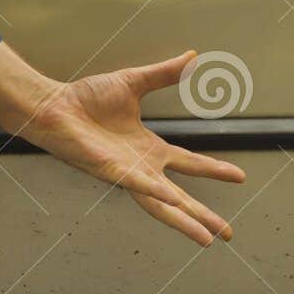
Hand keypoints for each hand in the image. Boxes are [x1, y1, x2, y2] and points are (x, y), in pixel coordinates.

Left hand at [25, 49, 246, 245]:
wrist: (52, 105)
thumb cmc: (86, 98)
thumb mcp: (135, 82)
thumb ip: (164, 73)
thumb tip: (193, 56)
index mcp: (148, 149)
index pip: (189, 164)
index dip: (214, 171)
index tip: (241, 177)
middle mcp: (141, 167)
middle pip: (180, 198)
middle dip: (203, 217)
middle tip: (228, 234)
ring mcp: (126, 173)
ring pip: (161, 205)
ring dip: (185, 221)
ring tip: (207, 238)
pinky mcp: (109, 171)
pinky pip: (137, 185)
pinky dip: (156, 193)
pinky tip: (174, 199)